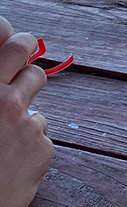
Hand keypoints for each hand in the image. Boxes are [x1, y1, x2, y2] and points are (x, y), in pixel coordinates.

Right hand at [0, 31, 52, 206]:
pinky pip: (39, 138)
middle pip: (36, 73)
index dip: (22, 42)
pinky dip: (27, 147)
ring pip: (36, 110)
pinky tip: (7, 163)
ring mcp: (26, 126)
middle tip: (25, 81)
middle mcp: (4, 102)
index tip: (23, 44)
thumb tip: (4, 62)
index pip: (14, 47)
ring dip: (23, 119)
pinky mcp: (41, 150)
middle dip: (33, 76)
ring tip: (1, 141)